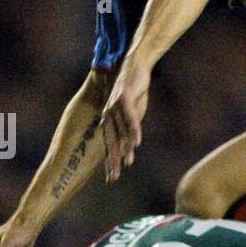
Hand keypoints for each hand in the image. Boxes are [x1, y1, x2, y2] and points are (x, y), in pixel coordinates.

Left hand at [100, 59, 150, 181]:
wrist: (136, 67)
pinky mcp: (124, 98)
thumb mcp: (132, 113)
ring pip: (121, 132)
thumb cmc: (134, 91)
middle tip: (113, 178)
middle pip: (111, 142)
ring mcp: (115, 107)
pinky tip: (137, 142)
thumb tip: (131, 145)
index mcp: (108, 120)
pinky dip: (134, 130)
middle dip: (113, 161)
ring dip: (125, 148)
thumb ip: (129, 128)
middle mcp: (108, 115)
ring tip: (128, 162)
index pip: (109, 145)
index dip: (110, 163)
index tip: (111, 179)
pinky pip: (130, 118)